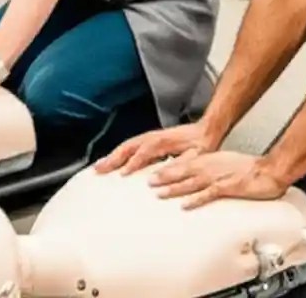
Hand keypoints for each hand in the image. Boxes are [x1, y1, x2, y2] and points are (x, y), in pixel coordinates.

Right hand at [94, 122, 219, 175]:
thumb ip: (179, 165)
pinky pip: (130, 146)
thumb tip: (160, 176)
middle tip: (98, 170)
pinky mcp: (150, 141)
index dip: (133, 162)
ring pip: (127, 146)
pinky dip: (119, 153)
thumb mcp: (195, 157)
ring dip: (112, 156)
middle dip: (113, 158)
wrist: (207, 130)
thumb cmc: (201, 145)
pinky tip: (112, 162)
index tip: (123, 174)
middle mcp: (154, 138)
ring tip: (99, 167)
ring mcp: (151, 138)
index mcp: (164, 141)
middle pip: (129, 146)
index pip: (144, 151)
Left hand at [149, 151, 288, 208]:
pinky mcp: (228, 187)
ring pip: (191, 182)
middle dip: (165, 177)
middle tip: (149, 182)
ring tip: (160, 193)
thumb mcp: (228, 163)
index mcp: (211, 160)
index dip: (168, 168)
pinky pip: (208, 194)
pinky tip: (185, 205)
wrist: (271, 170)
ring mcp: (219, 177)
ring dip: (174, 188)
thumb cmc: (252, 168)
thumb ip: (213, 167)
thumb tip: (201, 173)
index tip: (154, 173)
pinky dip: (196, 199)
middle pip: (183, 171)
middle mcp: (212, 166)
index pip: (185, 163)